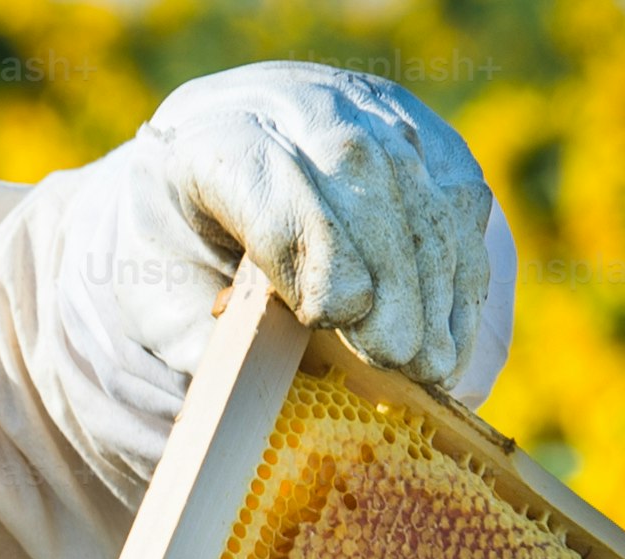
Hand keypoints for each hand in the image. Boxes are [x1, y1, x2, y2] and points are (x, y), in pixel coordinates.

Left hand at [36, 63, 517, 454]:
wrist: (218, 165)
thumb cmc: (186, 248)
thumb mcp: (161, 295)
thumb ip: (197, 337)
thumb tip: (255, 384)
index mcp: (218, 142)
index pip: (276, 187)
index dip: (314, 253)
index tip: (330, 318)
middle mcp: (303, 110)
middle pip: (364, 182)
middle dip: (391, 278)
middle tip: (401, 360)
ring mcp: (374, 114)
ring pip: (423, 190)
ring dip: (437, 287)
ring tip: (433, 366)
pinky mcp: (426, 135)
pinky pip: (462, 200)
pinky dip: (463, 274)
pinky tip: (453, 337)